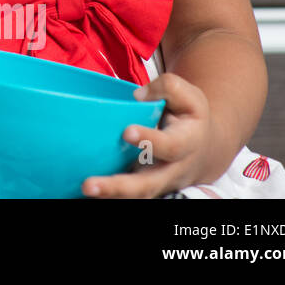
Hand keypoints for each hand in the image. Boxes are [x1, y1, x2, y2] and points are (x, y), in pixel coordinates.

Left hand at [82, 72, 215, 197]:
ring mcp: (157, 184)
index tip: (127, 132)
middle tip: (89, 185)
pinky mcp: (143, 188)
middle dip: (119, 187)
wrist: (204, 150)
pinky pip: (127, 196)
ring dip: (109, 195)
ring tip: (85, 190)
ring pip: (137, 196)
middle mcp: (171, 170)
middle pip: (148, 185)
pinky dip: (108, 196)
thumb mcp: (190, 96)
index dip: (150, 141)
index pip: (171, 146)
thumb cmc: (188, 117)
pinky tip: (81, 193)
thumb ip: (168, 88)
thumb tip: (138, 96)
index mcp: (187, 144)